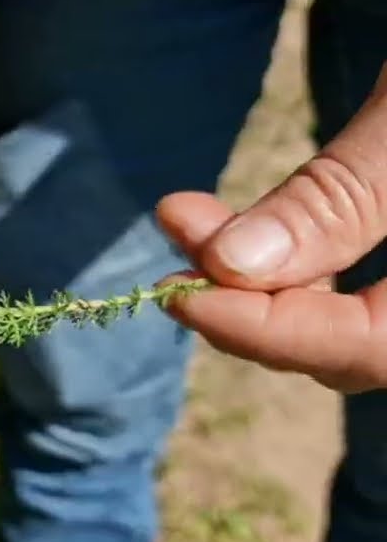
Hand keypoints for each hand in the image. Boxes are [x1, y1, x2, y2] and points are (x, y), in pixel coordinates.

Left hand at [157, 65, 386, 392]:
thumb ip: (340, 193)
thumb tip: (231, 268)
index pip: (380, 348)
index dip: (274, 334)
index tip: (180, 296)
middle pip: (369, 348)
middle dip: (258, 312)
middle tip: (175, 268)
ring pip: (367, 323)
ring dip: (270, 288)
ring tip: (194, 232)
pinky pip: (374, 287)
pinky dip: (306, 262)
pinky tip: (245, 233)